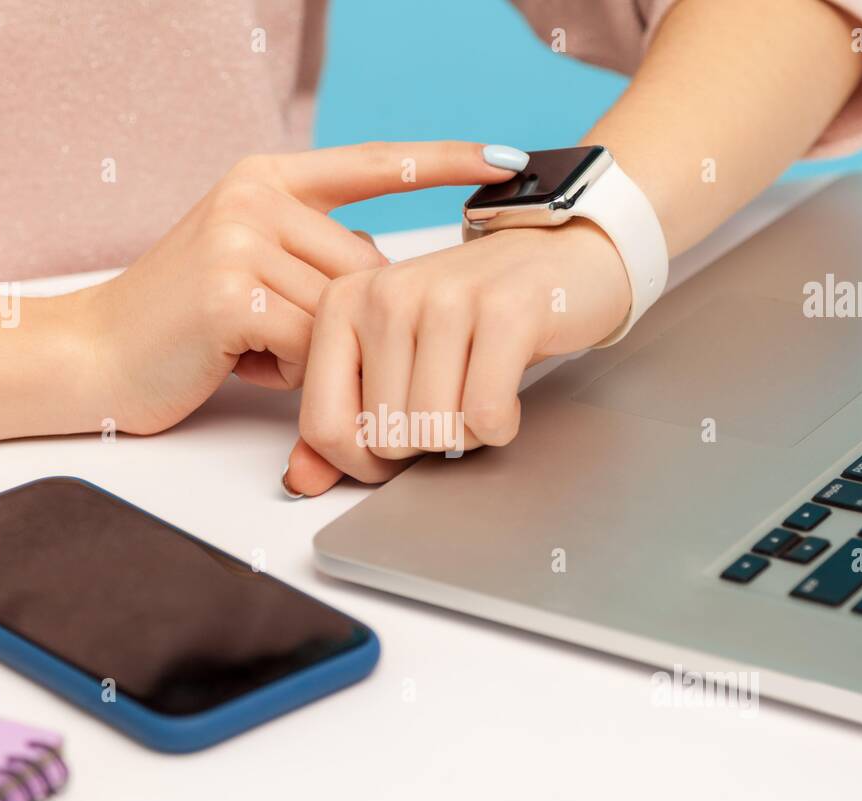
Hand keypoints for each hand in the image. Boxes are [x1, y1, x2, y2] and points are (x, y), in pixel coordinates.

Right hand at [70, 142, 519, 435]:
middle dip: (341, 321)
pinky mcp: (233, 291)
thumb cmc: (180, 325)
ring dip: (309, 349)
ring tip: (245, 347)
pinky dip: (284, 369)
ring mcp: (241, 237)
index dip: (445, 161)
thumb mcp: (248, 268)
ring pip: (341, 309)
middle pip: (364, 265)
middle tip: (271, 339)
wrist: (91, 356)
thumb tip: (386, 281)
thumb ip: (312, 258)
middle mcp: (255, 195)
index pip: (372, 163)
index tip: (508, 161)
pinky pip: (308, 342)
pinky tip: (236, 359)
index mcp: (265, 178)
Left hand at [284, 219, 631, 494]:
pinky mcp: (504, 312)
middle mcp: (384, 295)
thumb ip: (343, 421)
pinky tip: (507, 392)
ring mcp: (444, 299)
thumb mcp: (394, 360)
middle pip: (387, 438)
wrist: (559, 258)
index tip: (395, 445)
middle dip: (426, 442)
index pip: (324, 427)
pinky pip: (484, 415)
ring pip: (436, 432)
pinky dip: (501, 424)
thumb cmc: (472, 317)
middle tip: (452, 398)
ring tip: (479, 389)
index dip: (362, 463)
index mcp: (342, 304)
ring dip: (467, 434)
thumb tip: (302, 481)